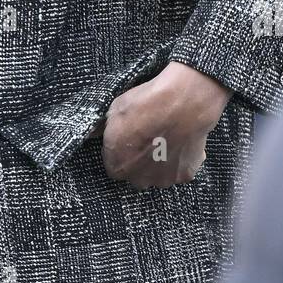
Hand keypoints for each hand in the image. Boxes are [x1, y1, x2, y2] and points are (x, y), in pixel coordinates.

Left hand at [98, 61, 231, 189]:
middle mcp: (140, 179)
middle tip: (147, 138)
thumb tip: (97, 131)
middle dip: (141, 161)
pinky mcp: (185, 174)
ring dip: (162, 161)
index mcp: (118, 166)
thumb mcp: (114, 110)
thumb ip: (105, 128)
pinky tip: (182, 139)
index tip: (127, 138)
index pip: (115, 166)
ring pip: (160, 173)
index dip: (120, 151)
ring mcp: (164, 179)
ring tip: (167, 138)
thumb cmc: (145, 105)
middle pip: (138, 174)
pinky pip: (180, 168)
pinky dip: (181, 157)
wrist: (181, 103)